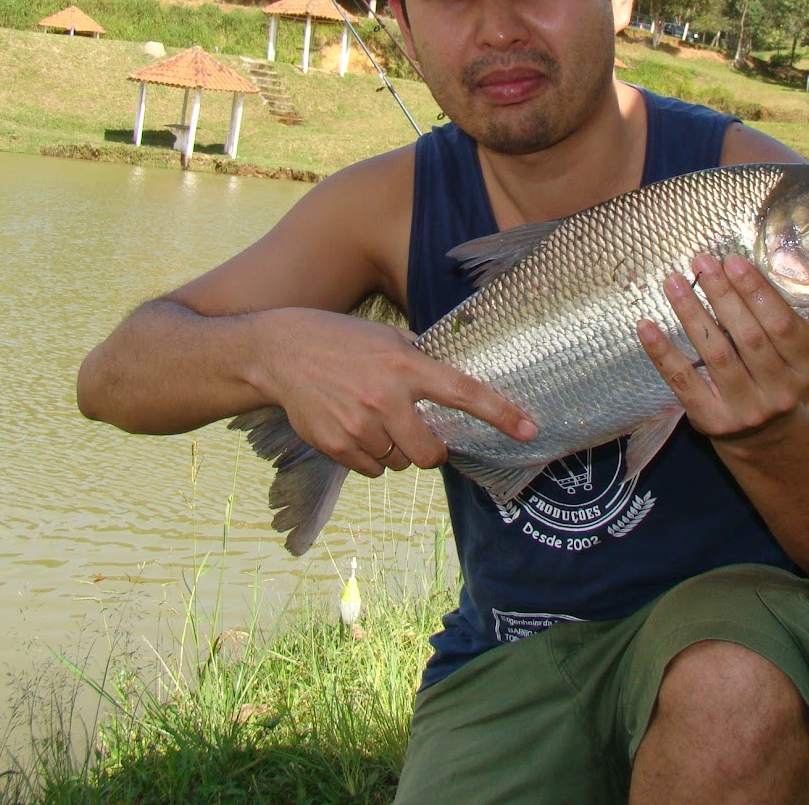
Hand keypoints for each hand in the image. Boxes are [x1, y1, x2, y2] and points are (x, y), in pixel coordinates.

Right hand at [258, 308, 535, 476]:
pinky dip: (370, 457)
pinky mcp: (335, 444)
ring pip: (399, 463)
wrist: (280, 352)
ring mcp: (358, 425)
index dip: (501, 413)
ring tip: (373, 419)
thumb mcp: (387, 338)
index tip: (529, 429)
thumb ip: (421, 361)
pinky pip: (372, 469)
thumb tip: (456, 381)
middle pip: (431, 453)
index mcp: (405, 366)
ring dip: (395, 449)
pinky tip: (353, 427)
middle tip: (423, 436)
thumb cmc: (340, 340)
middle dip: (433, 451)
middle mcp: (385, 398)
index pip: (464, 393)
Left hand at [636, 253, 808, 443]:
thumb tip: (731, 268)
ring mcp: (746, 408)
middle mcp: (780, 391)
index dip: (757, 292)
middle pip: (748, 337)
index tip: (733, 261)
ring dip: (692, 314)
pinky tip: (647, 326)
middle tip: (701, 263)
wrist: (763, 435)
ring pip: (716, 355)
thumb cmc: (771, 375)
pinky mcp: (712, 419)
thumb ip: (770, 317)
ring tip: (673, 283)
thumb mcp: (788, 352)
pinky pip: (683, 380)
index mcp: (805, 367)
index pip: (783, 325)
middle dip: (723, 295)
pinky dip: (663, 352)